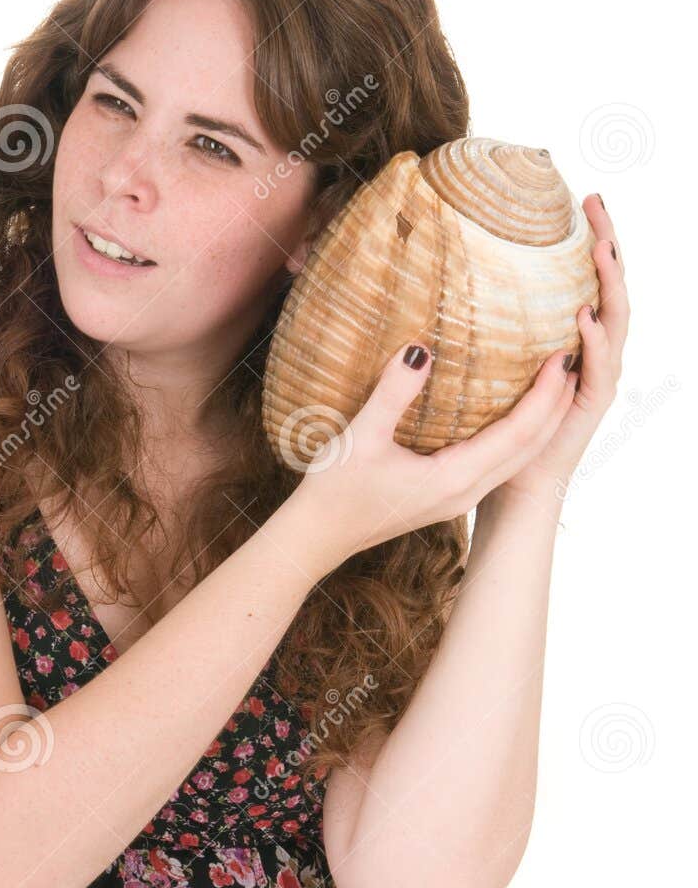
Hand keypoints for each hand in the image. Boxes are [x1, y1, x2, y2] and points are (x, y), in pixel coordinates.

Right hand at [289, 331, 582, 574]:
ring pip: (518, 458)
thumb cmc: (334, 490)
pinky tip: (514, 413)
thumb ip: (393, 393)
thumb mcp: (360, 437)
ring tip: (554, 383)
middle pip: (529, 446)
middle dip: (555, 404)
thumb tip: (422, 350)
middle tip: (570, 358)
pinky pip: (499, 462)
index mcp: (454, 477)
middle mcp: (466, 491)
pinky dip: (518, 435)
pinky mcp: (448, 497)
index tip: (561, 356)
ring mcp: (459, 498)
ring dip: (541, 422)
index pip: (518, 432)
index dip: (545, 394)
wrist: (317, 538)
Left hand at [490, 192, 629, 508]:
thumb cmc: (495, 426)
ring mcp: (596, 380)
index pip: (585, 280)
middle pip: (608, 288)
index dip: (587, 241)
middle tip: (595, 201)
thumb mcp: (479, 369)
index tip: (578, 198)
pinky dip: (595, 343)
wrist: (512, 485)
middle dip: (607, 244)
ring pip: (615, 321)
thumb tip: (432, 290)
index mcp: (569, 342)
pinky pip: (599, 370)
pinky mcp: (591, 408)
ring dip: (610, 283)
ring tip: (601, 246)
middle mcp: (590, 355)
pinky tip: (584, 317)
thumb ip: (476, 332)